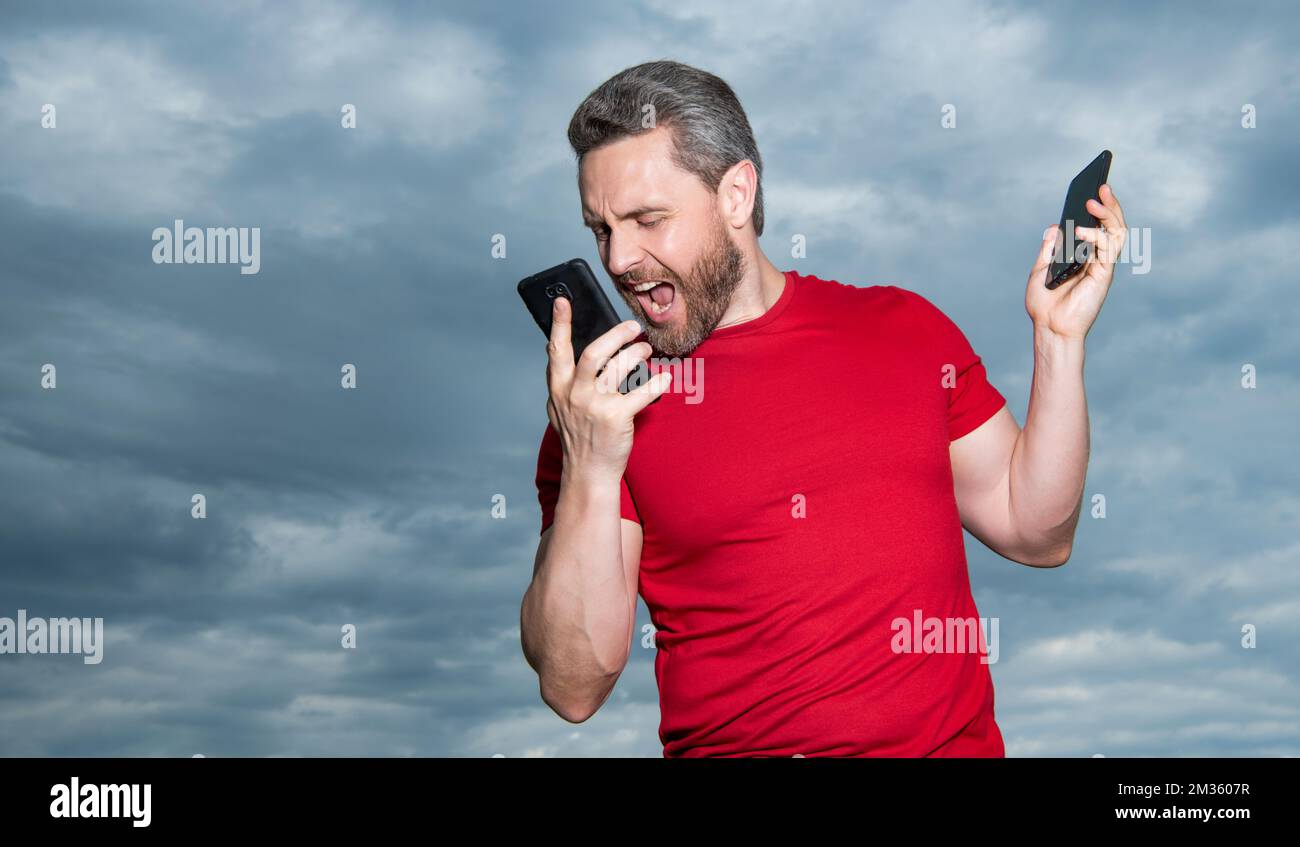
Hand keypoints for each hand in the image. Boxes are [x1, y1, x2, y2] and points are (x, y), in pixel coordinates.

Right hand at [545, 297, 671, 481]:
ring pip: (618, 368)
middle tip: (633, 326)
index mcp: (558, 388)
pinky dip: (657, 383)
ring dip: (637, 353)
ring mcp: (594, 406)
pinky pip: (642, 393)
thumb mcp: (558, 407)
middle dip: (615, 335)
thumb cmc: (578, 437)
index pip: (557, 349)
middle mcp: (574, 394)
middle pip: (593, 353)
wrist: (588, 472)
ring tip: (646, 350)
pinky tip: (665, 377)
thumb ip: (560, 379)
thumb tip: (553, 346)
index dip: (560, 324)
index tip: (562, 301)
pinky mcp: (616, 418)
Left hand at [1026, 183, 1127, 341]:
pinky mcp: (1104, 274)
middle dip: (1109, 205)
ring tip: (1095, 199)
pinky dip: (1097, 236)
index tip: (1092, 187)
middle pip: (1111, 225)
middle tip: (1102, 185)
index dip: (1097, 208)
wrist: (1049, 327)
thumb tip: (1056, 225)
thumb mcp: (1040, 269)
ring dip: (1109, 214)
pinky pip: (1107, 248)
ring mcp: (1102, 265)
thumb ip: (1050, 248)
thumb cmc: (1044, 304)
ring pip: (1116, 233)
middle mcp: (1096, 258)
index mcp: (1083, 255)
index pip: (1096, 226)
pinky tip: (1081, 230)